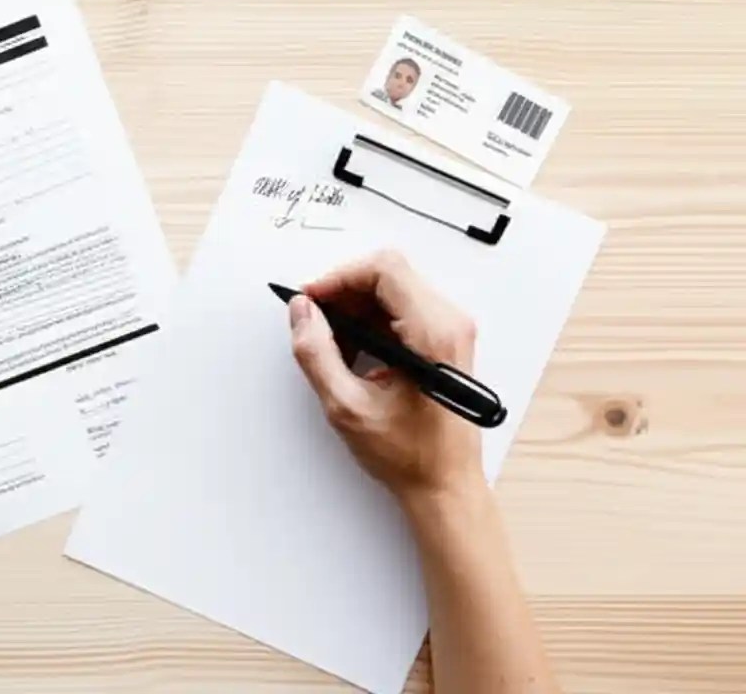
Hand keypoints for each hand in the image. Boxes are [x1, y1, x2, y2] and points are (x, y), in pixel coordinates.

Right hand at [288, 250, 482, 502]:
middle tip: (315, 320)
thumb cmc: (410, 454)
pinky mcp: (444, 341)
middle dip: (343, 293)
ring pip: (393, 290)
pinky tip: (353, 354)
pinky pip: (401, 311)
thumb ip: (317, 353)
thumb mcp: (347, 406)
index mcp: (433, 335)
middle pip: (388, 275)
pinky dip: (370, 323)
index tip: (311, 299)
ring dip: (355, 309)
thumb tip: (302, 313)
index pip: (384, 270)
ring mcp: (450, 331)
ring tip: (333, 346)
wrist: (446, 483)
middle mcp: (449, 325)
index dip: (339, 277)